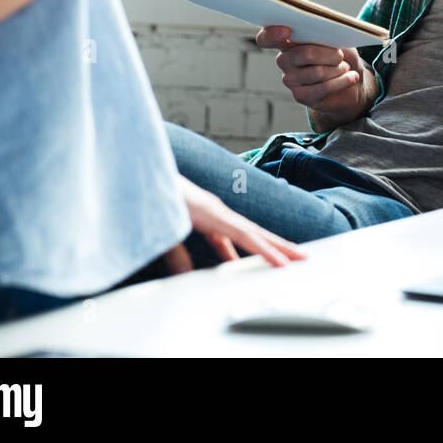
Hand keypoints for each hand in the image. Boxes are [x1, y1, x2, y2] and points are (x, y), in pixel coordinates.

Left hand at [163, 176, 307, 272]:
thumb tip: (187, 275)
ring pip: (243, 232)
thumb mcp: (160, 226)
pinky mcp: (202, 214)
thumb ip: (175, 253)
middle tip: (304, 256)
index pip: (246, 235)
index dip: (266, 251)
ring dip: (264, 246)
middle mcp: (216, 209)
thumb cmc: (150, 192)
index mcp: (211, 211)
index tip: (285, 264)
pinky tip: (235, 262)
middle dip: (281, 245)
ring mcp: (211, 211)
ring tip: (282, 260)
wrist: (138, 167)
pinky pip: (225, 234)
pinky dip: (235, 248)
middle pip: (255, 231)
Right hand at [256, 26, 375, 127]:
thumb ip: (327, 34)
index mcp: (288, 41)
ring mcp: (290, 79)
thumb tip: (326, 32)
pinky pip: (322, 88)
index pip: (266, 38)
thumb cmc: (341, 55)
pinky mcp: (301, 96)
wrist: (352, 81)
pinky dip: (341, 81)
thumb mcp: (338, 40)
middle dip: (328, 54)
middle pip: (302, 54)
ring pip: (316, 72)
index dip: (271, 34)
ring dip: (337, 69)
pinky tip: (351, 77)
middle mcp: (284, 60)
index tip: (287, 31)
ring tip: (345, 67)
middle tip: (340, 55)